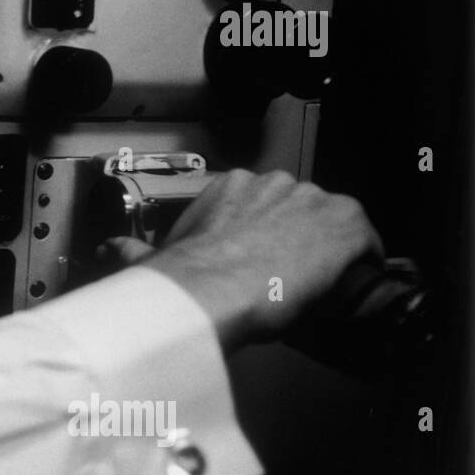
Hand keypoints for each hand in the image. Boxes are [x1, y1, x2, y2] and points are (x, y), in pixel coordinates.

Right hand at [102, 170, 383, 350]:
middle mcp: (276, 182)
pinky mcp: (346, 224)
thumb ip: (133, 249)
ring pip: (332, 226)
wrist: (211, 292)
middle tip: (283, 277)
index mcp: (233, 185)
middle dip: (295, 240)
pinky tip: (347, 288)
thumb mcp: (154, 258)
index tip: (258, 261)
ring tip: (315, 289)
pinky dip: (361, 264)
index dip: (263, 235)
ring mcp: (314, 200)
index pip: (263, 203)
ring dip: (327, 252)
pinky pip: (366, 243)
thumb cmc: (183, 276)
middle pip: (300, 210)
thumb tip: (107, 250)